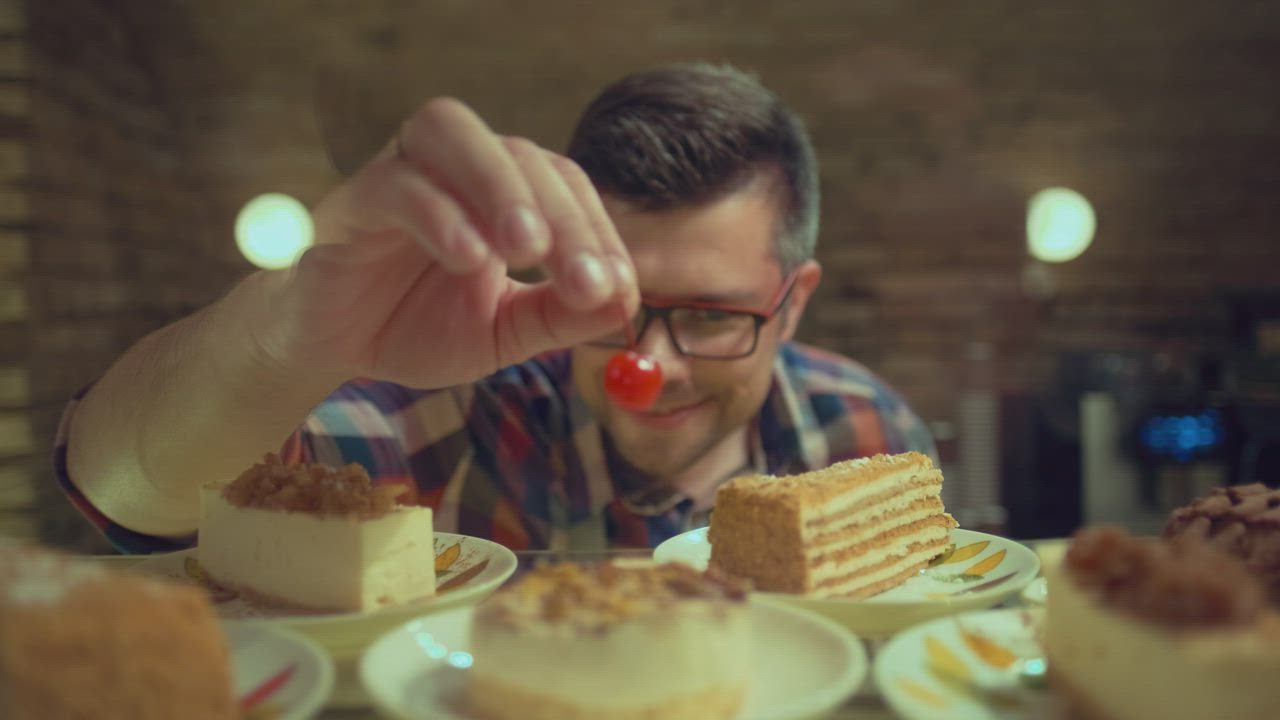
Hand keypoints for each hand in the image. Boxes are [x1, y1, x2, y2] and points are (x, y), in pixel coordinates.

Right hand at [256, 98, 638, 388]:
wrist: (334, 351)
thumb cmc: (417, 328)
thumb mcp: (503, 333)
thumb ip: (558, 317)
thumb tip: (624, 304)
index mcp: (497, 192)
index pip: (561, 182)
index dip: (596, 231)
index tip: (618, 289)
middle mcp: (453, 168)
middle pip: (519, 153)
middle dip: (563, 218)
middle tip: (586, 281)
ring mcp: (400, 174)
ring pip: (450, 131)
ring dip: (499, 184)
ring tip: (529, 248)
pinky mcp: (350, 201)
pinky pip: (394, 185)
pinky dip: (438, 216)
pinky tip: (469, 260)